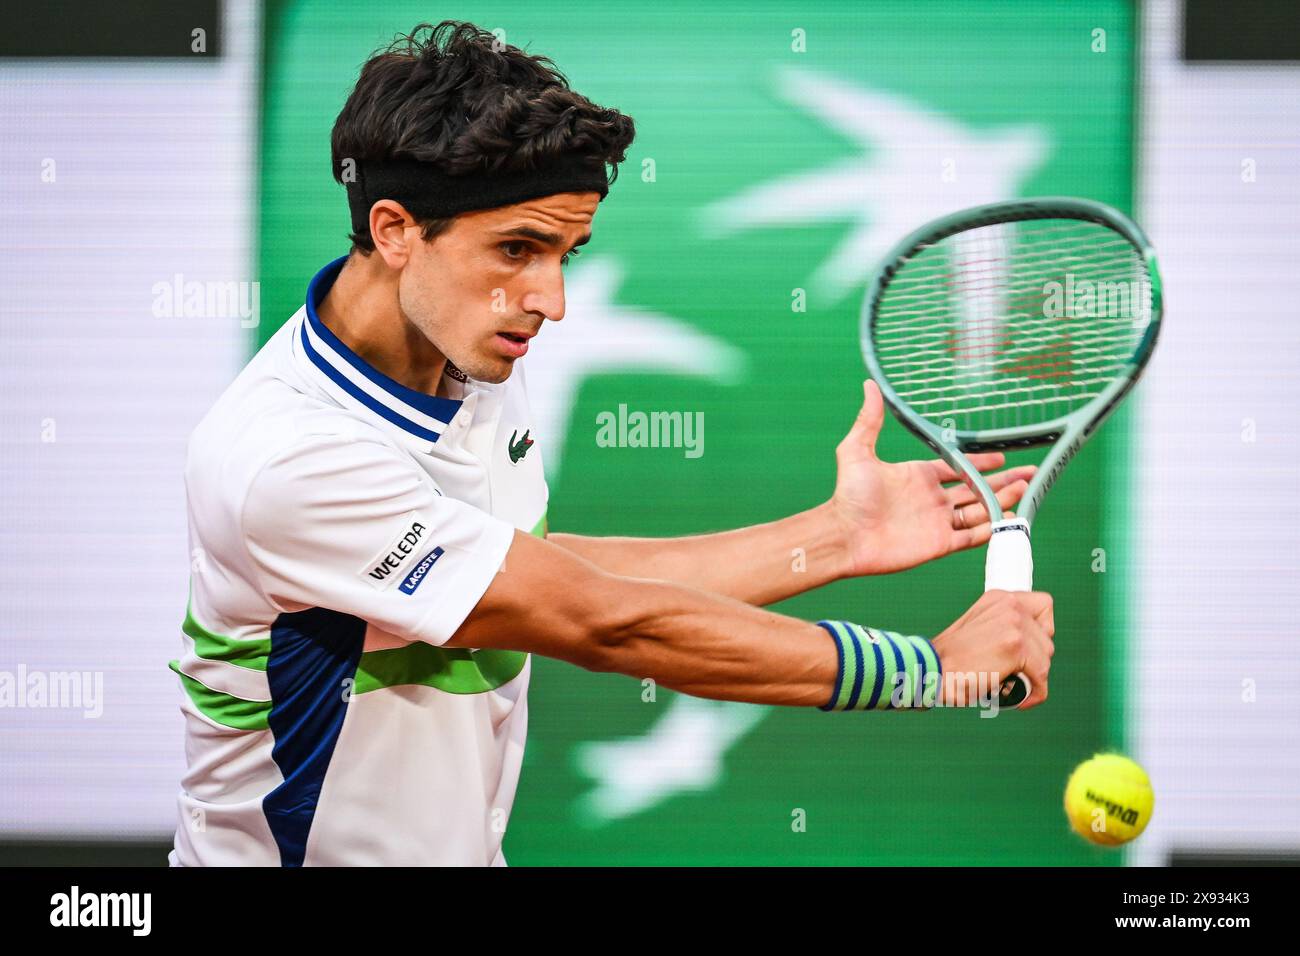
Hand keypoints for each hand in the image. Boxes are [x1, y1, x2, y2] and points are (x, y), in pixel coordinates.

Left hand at [828, 380, 1035, 575]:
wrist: (844, 535)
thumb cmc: (848, 495)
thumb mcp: (857, 451)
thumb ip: (869, 420)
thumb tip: (870, 385)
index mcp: (918, 476)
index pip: (956, 467)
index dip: (979, 462)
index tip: (1001, 456)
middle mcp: (931, 498)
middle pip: (975, 488)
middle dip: (1003, 481)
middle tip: (1030, 472)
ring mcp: (936, 522)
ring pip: (979, 511)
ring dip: (1002, 501)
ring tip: (1026, 490)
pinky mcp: (939, 545)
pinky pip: (971, 537)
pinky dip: (991, 529)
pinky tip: (1009, 520)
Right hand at [931, 590, 1054, 708]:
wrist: (930, 670)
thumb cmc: (949, 660)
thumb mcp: (977, 629)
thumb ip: (1002, 626)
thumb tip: (1035, 645)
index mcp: (999, 597)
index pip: (1044, 605)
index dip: (1042, 629)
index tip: (1029, 648)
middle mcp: (1010, 604)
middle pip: (1047, 636)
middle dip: (1035, 659)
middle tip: (1013, 672)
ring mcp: (1014, 624)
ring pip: (1045, 658)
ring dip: (1033, 677)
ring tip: (1010, 685)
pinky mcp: (1016, 647)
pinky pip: (1041, 676)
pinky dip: (1034, 693)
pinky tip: (1018, 700)